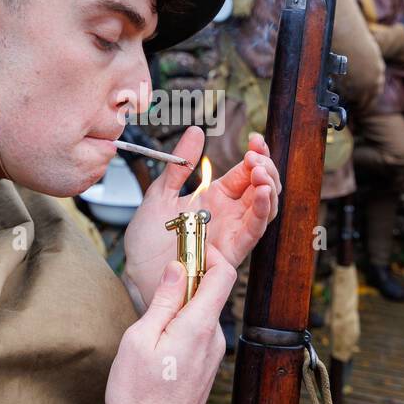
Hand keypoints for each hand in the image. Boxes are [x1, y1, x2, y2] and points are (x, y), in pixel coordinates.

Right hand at [107, 252, 234, 403]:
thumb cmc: (139, 397)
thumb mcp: (140, 340)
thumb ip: (164, 301)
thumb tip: (178, 267)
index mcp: (199, 326)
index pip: (222, 275)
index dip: (209, 252)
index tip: (189, 242)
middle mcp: (214, 339)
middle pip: (211, 292)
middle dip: (189, 277)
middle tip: (160, 276)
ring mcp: (212, 357)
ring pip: (203, 315)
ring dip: (182, 305)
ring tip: (151, 317)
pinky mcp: (205, 370)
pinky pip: (199, 335)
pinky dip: (182, 326)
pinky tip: (158, 342)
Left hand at [123, 126, 278, 311]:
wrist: (135, 271)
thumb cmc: (147, 240)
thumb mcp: (160, 193)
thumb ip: (180, 164)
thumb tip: (196, 132)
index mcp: (215, 198)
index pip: (246, 172)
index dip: (257, 155)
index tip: (255, 139)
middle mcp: (228, 215)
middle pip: (262, 188)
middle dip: (266, 168)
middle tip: (256, 157)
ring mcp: (230, 233)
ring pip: (264, 209)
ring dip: (268, 189)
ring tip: (261, 173)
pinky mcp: (229, 252)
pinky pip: (253, 232)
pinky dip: (261, 213)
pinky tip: (261, 195)